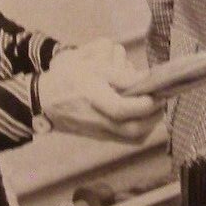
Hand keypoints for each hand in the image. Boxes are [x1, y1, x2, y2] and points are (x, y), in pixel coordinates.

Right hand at [36, 40, 160, 143]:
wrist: (44, 100)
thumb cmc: (68, 78)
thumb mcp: (92, 66)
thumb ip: (120, 74)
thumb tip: (147, 79)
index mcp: (93, 99)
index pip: (121, 109)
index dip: (143, 103)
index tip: (157, 92)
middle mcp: (98, 120)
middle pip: (133, 130)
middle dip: (154, 116)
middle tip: (162, 98)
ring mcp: (101, 132)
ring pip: (134, 137)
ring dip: (150, 123)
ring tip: (155, 106)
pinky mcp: (102, 137)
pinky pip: (128, 139)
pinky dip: (142, 129)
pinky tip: (144, 114)